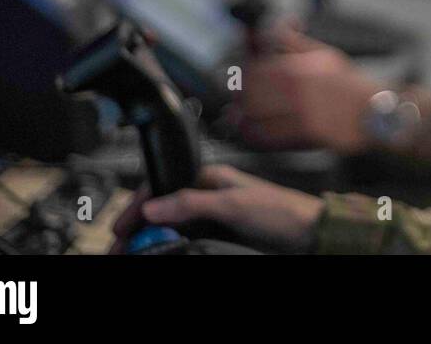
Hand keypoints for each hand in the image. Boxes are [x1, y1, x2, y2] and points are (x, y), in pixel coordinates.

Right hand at [110, 165, 322, 253]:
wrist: (310, 234)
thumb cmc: (282, 211)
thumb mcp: (234, 205)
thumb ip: (192, 204)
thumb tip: (155, 206)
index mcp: (210, 178)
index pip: (162, 186)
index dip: (138, 206)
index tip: (121, 227)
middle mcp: (208, 195)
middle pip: (162, 209)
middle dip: (138, 226)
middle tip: (120, 247)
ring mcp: (212, 217)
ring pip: (170, 227)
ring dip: (150, 238)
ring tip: (132, 251)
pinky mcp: (219, 236)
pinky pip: (185, 240)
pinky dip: (168, 246)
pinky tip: (160, 252)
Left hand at [231, 40, 380, 152]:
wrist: (373, 111)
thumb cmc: (349, 84)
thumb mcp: (322, 54)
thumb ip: (294, 41)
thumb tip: (278, 25)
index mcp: (297, 68)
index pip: (253, 70)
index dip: (244, 75)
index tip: (244, 79)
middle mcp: (296, 91)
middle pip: (249, 94)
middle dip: (241, 97)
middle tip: (241, 100)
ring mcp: (300, 114)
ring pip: (255, 117)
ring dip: (243, 118)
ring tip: (242, 118)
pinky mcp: (305, 135)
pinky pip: (269, 137)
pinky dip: (255, 135)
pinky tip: (255, 131)